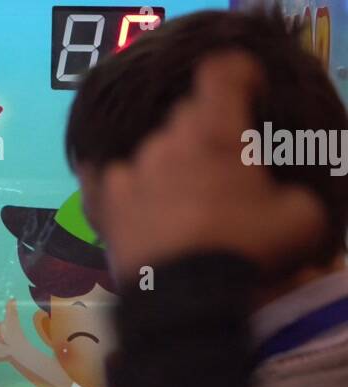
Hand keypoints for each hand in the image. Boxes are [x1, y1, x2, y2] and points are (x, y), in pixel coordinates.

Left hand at [91, 52, 326, 281]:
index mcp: (215, 131)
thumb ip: (293, 189)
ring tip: (180, 200)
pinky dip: (114, 181)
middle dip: (205, 133)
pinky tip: (114, 185)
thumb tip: (278, 190)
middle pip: (185, 117)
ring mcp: (128, 170)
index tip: (247, 91)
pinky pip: (102, 176)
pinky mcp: (103, 202)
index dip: (236, 73)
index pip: (221, 72)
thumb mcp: (300, 218)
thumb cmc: (246, 251)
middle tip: (221, 168)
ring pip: (150, 151)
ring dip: (167, 165)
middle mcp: (165, 141)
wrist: (184, 300)